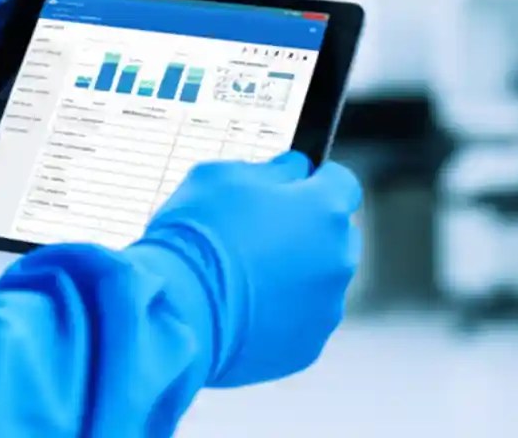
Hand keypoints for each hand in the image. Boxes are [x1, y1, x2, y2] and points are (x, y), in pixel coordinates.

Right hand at [137, 152, 361, 386]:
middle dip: (306, 231)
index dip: (315, 182)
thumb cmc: (196, 236)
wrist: (176, 310)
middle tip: (259, 235)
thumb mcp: (224, 175)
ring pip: (319, 282)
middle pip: (334, 236)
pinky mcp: (306, 347)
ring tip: (242, 279)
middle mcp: (338, 259)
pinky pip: (300, 322)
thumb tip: (291, 170)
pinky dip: (280, 315)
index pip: (341, 183)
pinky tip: (241, 310)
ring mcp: (325, 308)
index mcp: (325, 209)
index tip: (293, 188)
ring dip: (294, 276)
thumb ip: (272, 169)